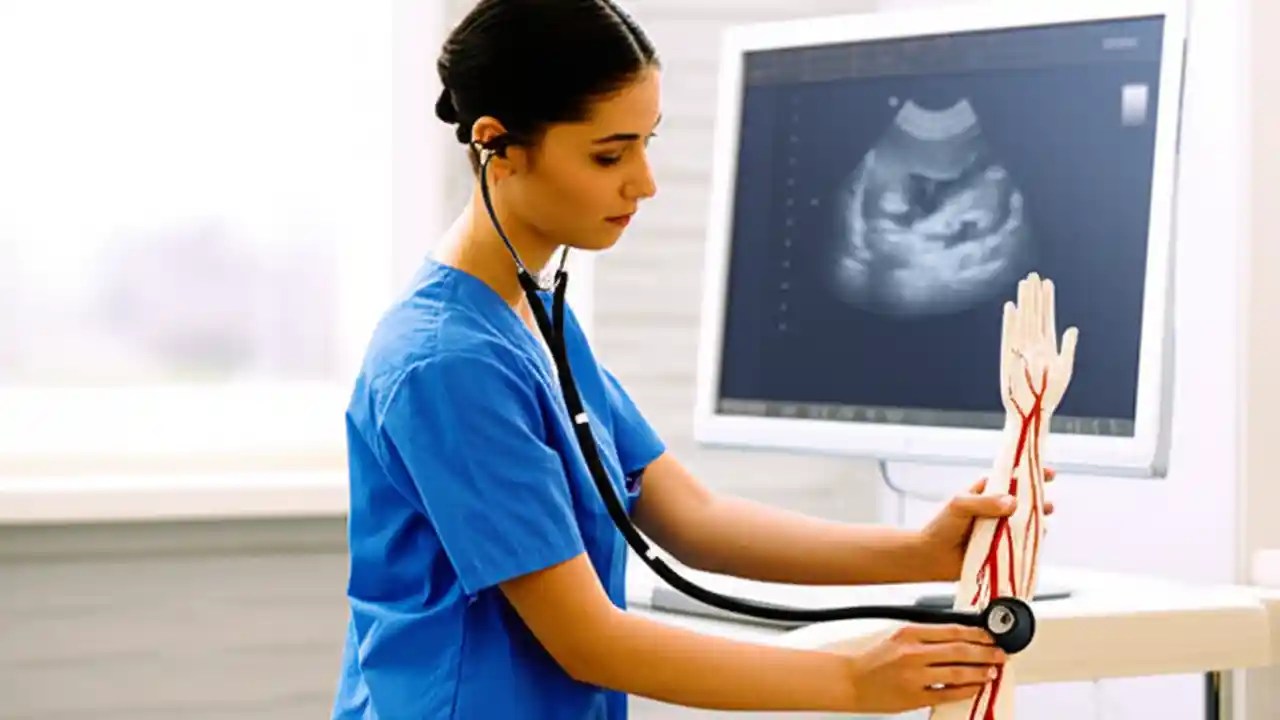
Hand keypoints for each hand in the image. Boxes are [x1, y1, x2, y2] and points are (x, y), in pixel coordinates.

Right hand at [844, 623, 1006, 712]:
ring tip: (992, 670)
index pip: (952, 630)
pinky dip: (966, 690)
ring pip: (958, 672)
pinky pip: (948, 693)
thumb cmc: (873, 661)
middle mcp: (913, 653)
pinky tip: (975, 687)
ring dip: (980, 672)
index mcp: (909, 634)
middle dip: (985, 652)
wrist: (851, 682)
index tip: (990, 636)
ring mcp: (915, 677)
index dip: (976, 633)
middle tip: (1000, 654)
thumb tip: (957, 637)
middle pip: (959, 650)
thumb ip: (925, 636)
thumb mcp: (897, 637)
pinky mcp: (915, 697)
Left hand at [916, 472, 1055, 580]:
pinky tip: (1035, 543)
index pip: (1011, 480)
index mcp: (986, 493)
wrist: (930, 556)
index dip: (1030, 475)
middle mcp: (996, 510)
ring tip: (1042, 525)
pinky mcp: (1001, 550)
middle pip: (1024, 503)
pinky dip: (1030, 544)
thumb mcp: (960, 505)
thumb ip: (985, 503)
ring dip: (1037, 524)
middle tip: (1048, 505)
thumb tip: (1013, 502)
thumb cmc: (941, 526)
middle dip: (1039, 502)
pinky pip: (1020, 546)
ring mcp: (1000, 530)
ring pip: (1025, 524)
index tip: (1049, 473)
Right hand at [1000, 273, 1078, 413]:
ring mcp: (1021, 349)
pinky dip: (1011, 322)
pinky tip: (1012, 307)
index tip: (1047, 283)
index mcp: (1047, 346)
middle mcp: (1034, 344)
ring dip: (1024, 303)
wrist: (1032, 412)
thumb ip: (1068, 347)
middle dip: (1034, 295)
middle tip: (1034, 275)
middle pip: (1035, 314)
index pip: (1047, 317)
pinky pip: (1010, 335)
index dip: (1048, 300)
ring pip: (1024, 320)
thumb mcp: (1064, 369)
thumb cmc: (1049, 394)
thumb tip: (1072, 328)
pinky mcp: (1010, 357)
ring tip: (1024, 284)